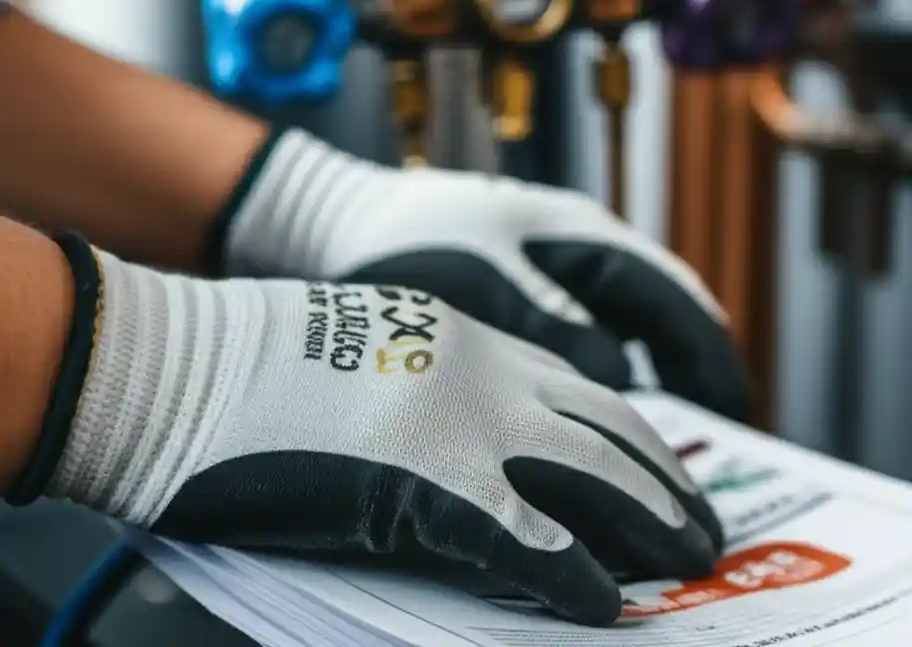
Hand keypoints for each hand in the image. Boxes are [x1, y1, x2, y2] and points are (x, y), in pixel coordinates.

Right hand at [24, 240, 721, 625]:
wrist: (173, 367)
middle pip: (609, 431)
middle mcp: (484, 372)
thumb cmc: (249, 371)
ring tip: (693, 564)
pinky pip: (525, 540)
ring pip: (591, 478)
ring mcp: (460, 425)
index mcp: (470, 339)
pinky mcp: (424, 484)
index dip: (637, 440)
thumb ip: (437, 394)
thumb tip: (487, 460)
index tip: (667, 474)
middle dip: (667, 485)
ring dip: (650, 525)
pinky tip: (604, 605)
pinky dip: (573, 576)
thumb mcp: (370, 358)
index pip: (584, 391)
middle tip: (706, 528)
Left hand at [217, 129, 751, 421]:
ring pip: (632, 333)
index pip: (675, 304)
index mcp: (584, 237)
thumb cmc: (402, 244)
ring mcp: (555, 268)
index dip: (710, 362)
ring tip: (672, 459)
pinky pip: (590, 343)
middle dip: (699, 381)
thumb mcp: (481, 288)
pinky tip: (604, 430)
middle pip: (667, 319)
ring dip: (659, 389)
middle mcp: (583, 248)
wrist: (331, 214)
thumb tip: (620, 382)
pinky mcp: (523, 293)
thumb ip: (555, 329)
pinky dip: (612, 384)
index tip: (734, 417)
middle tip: (716, 448)